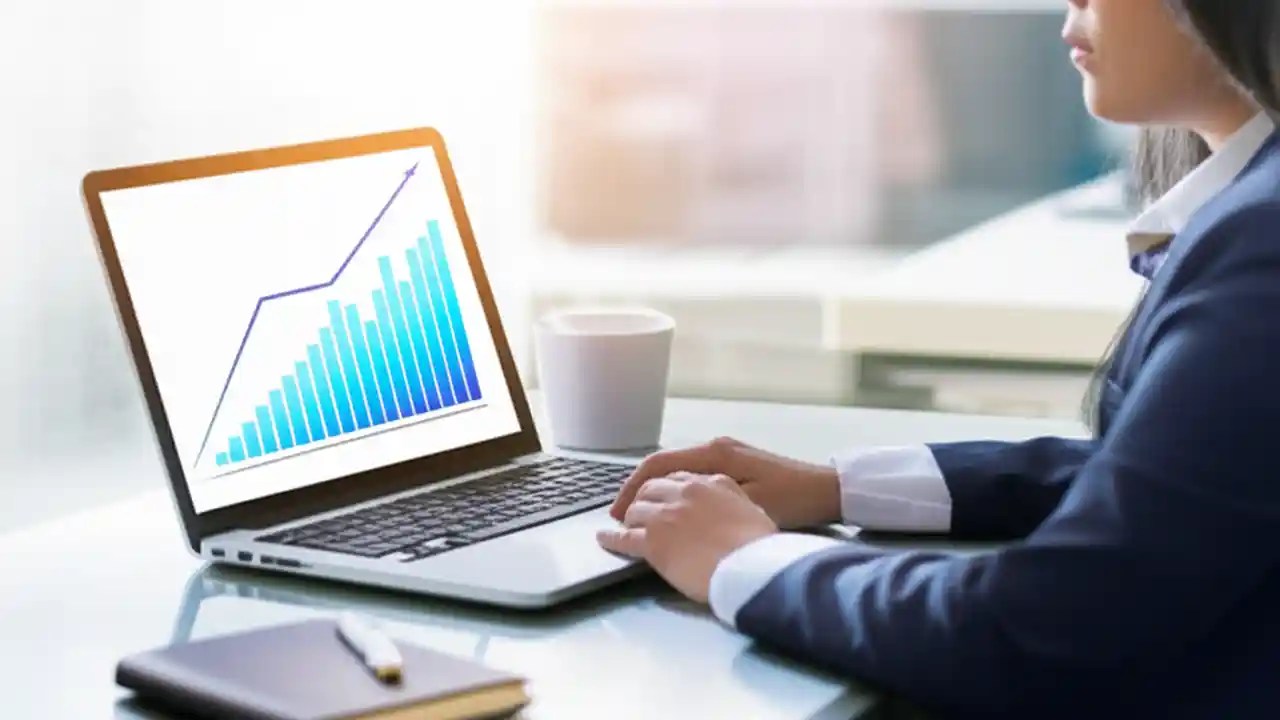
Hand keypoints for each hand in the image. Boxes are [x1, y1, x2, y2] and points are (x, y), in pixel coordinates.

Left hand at [598, 472, 778, 602]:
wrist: (750, 565)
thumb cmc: (759, 544)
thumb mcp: (753, 506)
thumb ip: (731, 498)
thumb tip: (723, 502)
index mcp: (710, 482)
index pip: (678, 477)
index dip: (665, 488)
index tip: (661, 495)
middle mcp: (684, 493)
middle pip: (651, 489)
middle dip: (642, 499)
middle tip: (638, 509)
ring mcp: (665, 516)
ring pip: (636, 511)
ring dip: (628, 518)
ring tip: (623, 525)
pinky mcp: (653, 542)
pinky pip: (624, 538)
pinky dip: (611, 538)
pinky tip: (604, 539)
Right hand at [610, 437, 840, 528]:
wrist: (829, 491)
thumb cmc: (793, 500)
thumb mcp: (748, 506)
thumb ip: (706, 505)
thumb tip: (666, 514)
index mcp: (715, 454)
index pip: (657, 464)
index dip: (632, 489)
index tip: (617, 514)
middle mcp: (715, 448)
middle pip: (661, 465)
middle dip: (637, 491)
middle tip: (619, 518)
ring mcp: (725, 454)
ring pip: (675, 471)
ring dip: (654, 492)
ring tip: (638, 518)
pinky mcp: (734, 465)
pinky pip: (690, 475)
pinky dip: (673, 492)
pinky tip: (670, 512)